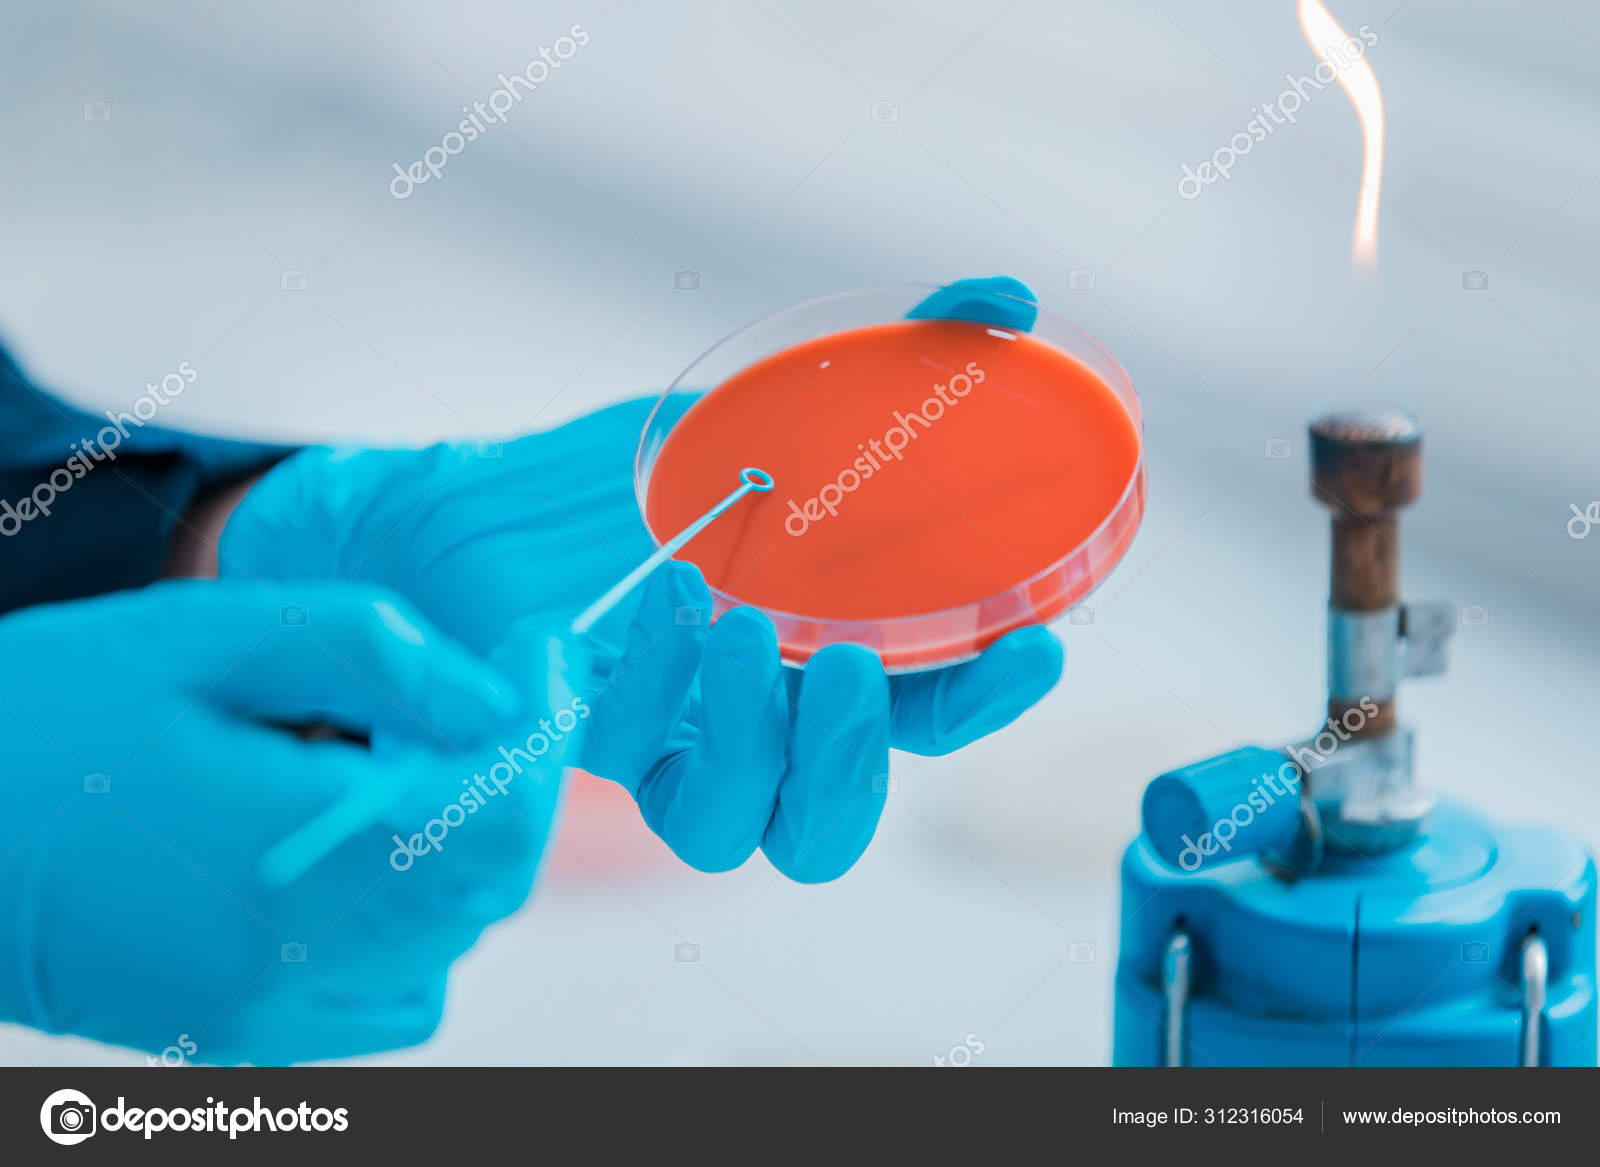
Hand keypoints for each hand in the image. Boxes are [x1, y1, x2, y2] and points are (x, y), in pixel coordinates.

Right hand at [0, 581, 575, 1062]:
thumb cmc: (49, 714)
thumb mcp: (211, 640)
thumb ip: (376, 657)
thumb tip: (498, 698)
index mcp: (299, 859)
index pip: (502, 817)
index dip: (544, 728)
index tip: (539, 655)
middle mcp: (297, 963)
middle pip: (489, 880)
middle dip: (504, 775)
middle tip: (467, 691)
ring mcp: (267, 1016)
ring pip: (449, 939)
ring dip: (455, 847)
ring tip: (378, 764)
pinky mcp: (237, 1036)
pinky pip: (387, 992)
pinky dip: (405, 923)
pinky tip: (345, 851)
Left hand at [218, 277, 1063, 881]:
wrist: (481, 503)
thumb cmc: (642, 469)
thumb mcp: (766, 405)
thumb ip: (888, 363)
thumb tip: (1006, 301)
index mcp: (821, 661)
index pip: (928, 717)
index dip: (988, 701)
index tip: (1031, 647)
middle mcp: (749, 726)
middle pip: (829, 828)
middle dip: (856, 762)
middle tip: (850, 667)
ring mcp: (664, 748)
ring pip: (731, 835)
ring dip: (752, 739)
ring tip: (731, 619)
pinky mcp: (583, 744)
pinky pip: (632, 768)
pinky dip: (663, 688)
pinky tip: (664, 592)